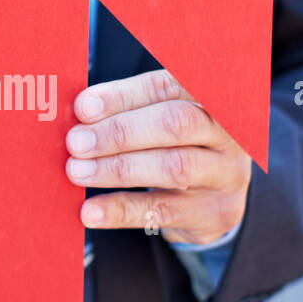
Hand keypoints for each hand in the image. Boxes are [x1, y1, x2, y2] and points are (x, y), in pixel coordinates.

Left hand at [65, 68, 251, 244]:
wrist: (213, 200)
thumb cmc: (177, 148)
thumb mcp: (160, 122)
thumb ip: (128, 111)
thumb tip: (79, 113)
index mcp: (209, 98)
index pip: (166, 88)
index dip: (123, 96)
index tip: (83, 107)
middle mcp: (225, 134)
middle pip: (176, 124)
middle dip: (120, 132)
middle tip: (77, 142)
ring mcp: (225, 175)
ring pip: (173, 167)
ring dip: (117, 169)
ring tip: (77, 171)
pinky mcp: (215, 213)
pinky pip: (164, 211)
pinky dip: (122, 210)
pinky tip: (91, 211)